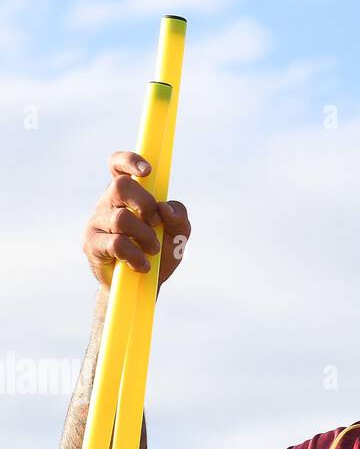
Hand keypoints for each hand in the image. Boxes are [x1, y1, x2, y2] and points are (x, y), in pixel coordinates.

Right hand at [82, 150, 190, 288]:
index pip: (117, 165)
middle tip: (156, 223)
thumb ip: (179, 216)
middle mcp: (107, 203)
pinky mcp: (91, 244)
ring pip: (121, 218)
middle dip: (145, 204)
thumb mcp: (178, 234)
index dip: (129, 161)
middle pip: (120, 186)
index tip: (148, 172)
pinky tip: (142, 266)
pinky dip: (136, 255)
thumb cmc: (159, 255)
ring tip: (152, 251)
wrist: (142, 287)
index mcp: (126, 195)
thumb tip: (165, 208)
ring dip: (145, 236)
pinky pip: (116, 243)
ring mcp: (96, 223)